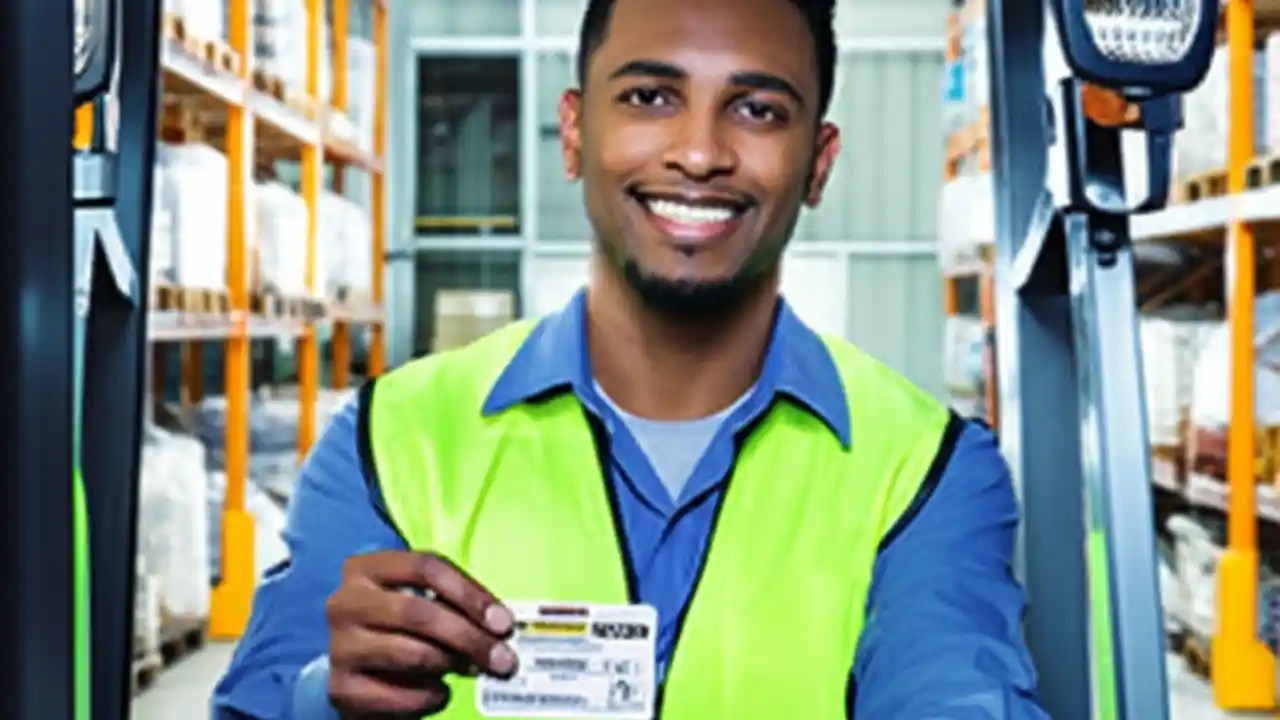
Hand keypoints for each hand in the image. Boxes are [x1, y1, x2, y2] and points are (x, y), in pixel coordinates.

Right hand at [326, 551, 517, 717]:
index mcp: (365, 568)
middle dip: (469, 637)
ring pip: (412, 654)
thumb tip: (498, 629)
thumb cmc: (398, 627)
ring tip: (471, 669)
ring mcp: (340, 646)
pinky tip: (441, 691)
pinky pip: (402, 695)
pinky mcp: (341, 688)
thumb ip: (452, 605)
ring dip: (452, 664)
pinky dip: (432, 696)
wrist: (356, 672)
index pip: (425, 567)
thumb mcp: (419, 602)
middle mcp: (345, 603)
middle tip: (504, 659)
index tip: (503, 622)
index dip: (470, 594)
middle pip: (418, 612)